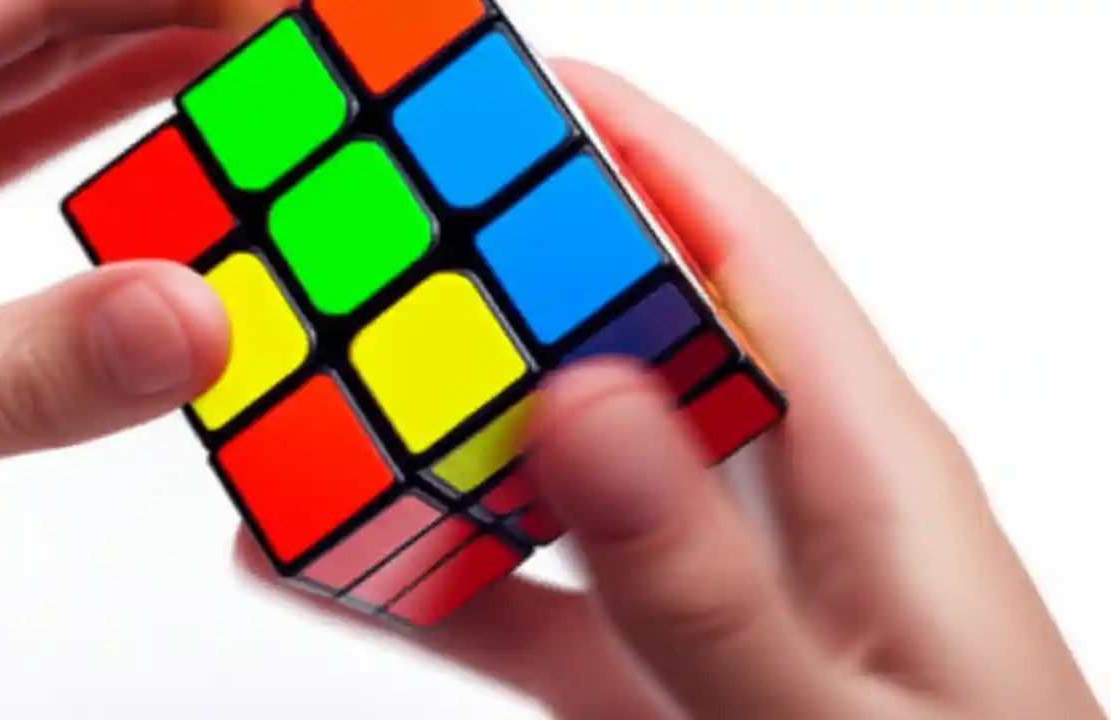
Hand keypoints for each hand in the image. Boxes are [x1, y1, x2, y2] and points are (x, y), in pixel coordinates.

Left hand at [0, 0, 291, 518]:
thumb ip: (17, 375)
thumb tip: (202, 324)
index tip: (288, 13)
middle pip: (43, 13)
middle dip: (178, 16)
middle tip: (295, 41)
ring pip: (30, 70)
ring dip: (146, 60)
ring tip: (257, 61)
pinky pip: (9, 144)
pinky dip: (95, 135)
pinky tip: (157, 132)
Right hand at [236, 61, 1105, 719]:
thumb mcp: (837, 719)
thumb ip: (713, 587)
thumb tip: (588, 407)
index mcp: (864, 465)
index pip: (737, 256)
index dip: (628, 156)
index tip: (508, 97)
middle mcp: (767, 501)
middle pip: (612, 340)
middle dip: (492, 282)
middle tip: (362, 243)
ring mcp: (690, 584)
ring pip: (541, 466)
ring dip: (433, 433)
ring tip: (315, 397)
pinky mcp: (637, 668)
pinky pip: (511, 594)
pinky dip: (420, 573)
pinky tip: (331, 557)